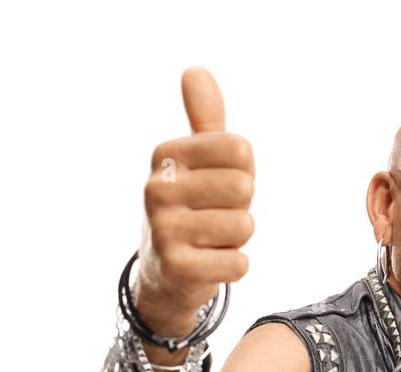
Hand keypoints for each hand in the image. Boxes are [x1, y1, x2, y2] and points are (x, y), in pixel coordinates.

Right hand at [135, 67, 255, 335]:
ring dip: (237, 239)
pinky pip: (239, 262)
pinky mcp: (176, 267)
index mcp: (166, 154)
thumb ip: (205, 119)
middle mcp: (156, 187)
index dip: (243, 172)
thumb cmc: (193, 207)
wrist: (166, 272)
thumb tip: (195, 70)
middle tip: (215, 217)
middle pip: (243, 187)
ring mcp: (163, 228)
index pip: (240, 149)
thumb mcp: (197, 162)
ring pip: (244, 226)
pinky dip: (234, 266)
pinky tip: (209, 264)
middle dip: (241, 207)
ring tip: (210, 240)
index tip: (219, 186)